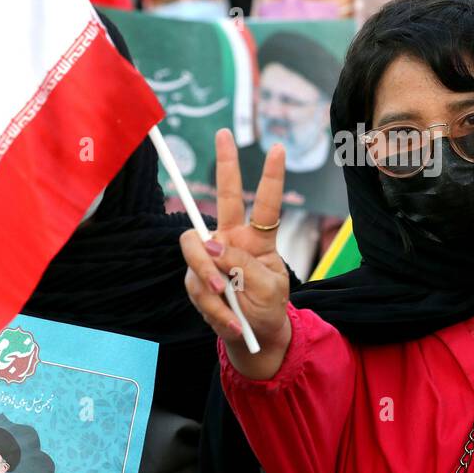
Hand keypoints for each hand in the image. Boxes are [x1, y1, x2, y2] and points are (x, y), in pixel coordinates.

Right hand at [181, 129, 292, 379]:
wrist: (253, 338)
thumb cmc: (267, 310)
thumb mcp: (269, 290)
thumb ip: (243, 266)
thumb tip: (211, 248)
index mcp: (260, 239)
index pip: (266, 203)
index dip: (271, 177)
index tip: (278, 149)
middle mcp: (233, 239)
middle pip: (227, 197)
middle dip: (226, 163)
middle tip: (224, 133)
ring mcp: (211, 256)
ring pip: (196, 246)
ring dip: (208, 273)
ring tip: (223, 294)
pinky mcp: (196, 277)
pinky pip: (195, 282)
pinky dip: (212, 305)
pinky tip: (228, 319)